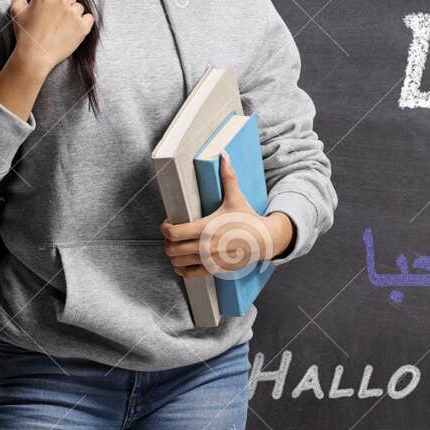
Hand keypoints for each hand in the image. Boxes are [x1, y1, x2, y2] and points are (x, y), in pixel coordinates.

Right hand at [8, 0, 93, 75]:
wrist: (35, 55)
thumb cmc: (26, 34)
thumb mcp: (17, 13)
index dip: (54, 0)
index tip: (51, 9)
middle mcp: (62, 1)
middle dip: (65, 5)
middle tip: (58, 18)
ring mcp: (73, 14)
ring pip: (79, 7)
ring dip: (74, 14)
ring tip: (64, 26)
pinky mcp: (82, 26)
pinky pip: (89, 18)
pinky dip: (84, 22)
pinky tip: (75, 28)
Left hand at [161, 153, 292, 278]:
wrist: (264, 240)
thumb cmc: (248, 218)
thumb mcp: (236, 197)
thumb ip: (228, 176)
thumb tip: (224, 154)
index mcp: (206, 227)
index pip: (173, 232)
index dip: (165, 227)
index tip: (168, 222)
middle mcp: (205, 246)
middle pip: (171, 249)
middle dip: (167, 241)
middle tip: (172, 234)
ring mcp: (209, 259)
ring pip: (177, 262)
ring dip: (173, 255)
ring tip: (177, 246)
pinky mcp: (214, 269)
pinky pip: (189, 274)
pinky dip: (181, 270)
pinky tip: (182, 262)